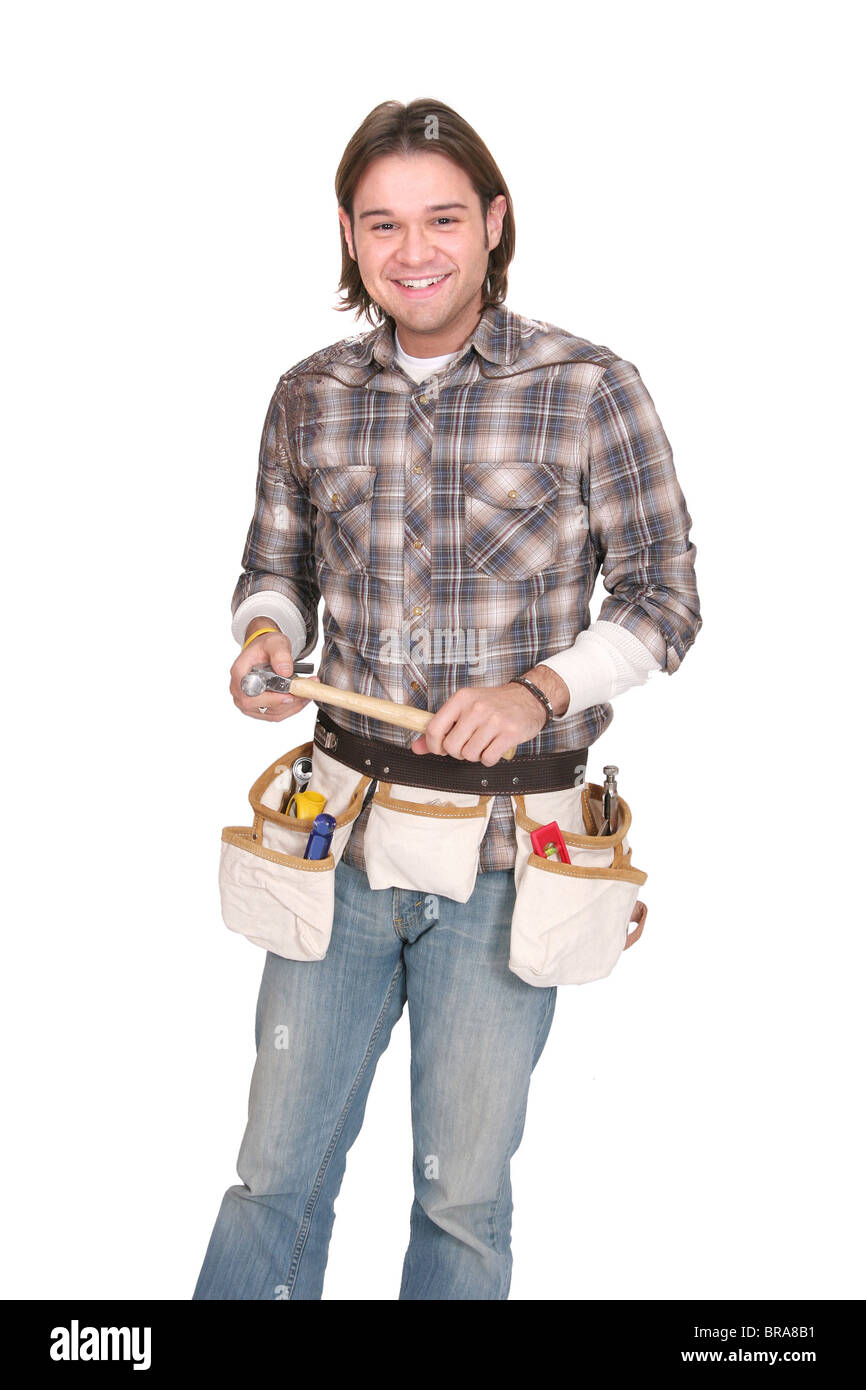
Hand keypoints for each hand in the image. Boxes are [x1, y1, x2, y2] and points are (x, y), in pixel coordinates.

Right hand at [230, 629, 312, 721]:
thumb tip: (285, 671)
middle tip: (305, 692)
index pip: (249, 693)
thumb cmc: (265, 647)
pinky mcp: (258, 708)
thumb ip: (280, 654)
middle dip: (287, 702)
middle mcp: (240, 691)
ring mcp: (248, 702)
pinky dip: (292, 708)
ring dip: (293, 706)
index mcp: (240, 673)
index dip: (269, 698)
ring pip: (272, 713)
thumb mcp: (275, 643)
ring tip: (308, 693)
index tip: (288, 696)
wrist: (265, 651)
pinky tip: (302, 698)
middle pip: (261, 706)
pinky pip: (276, 715)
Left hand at [410, 683, 545, 764]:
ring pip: (469, 755)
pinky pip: (488, 759)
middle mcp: (476, 707)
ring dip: (475, 755)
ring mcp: (494, 720)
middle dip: (457, 752)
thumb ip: (441, 728)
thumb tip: (417, 748)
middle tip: (467, 744)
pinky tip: (494, 748)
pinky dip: (489, 759)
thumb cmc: (495, 704)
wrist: (529, 698)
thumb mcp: (465, 708)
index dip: (433, 745)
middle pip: (451, 746)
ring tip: (483, 744)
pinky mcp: (509, 733)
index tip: (439, 749)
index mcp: (461, 698)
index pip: (434, 728)